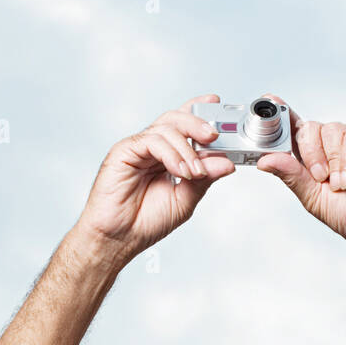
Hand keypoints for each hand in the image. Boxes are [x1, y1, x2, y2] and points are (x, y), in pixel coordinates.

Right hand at [73, 94, 236, 264]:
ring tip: (194, 172)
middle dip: (198, 123)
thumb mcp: (185, 200)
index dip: (200, 112)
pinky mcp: (124, 151)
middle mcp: (153, 149)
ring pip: (166, 128)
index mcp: (167, 157)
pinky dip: (171, 154)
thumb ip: (205, 178)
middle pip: (176, 119)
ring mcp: (138, 148)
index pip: (185, 127)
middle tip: (214, 137)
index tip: (217, 105)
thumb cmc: (145, 222)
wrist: (118, 238)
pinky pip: (151, 141)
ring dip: (186, 148)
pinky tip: (179, 170)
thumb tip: (227, 162)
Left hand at [254, 94, 345, 271]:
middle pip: (308, 127)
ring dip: (332, 160)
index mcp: (310, 156)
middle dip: (310, 152)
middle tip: (319, 176)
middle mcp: (329, 145)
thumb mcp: (310, 196)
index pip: (293, 129)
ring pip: (331, 130)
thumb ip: (290, 174)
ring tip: (338, 184)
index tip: (271, 100)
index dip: (283, 114)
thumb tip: (264, 160)